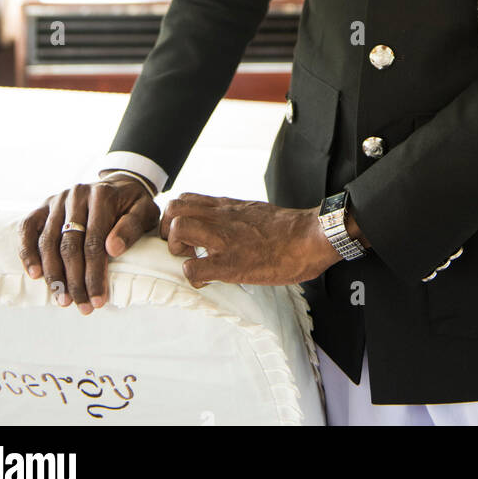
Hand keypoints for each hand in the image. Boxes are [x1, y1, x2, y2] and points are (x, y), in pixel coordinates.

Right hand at [18, 177, 159, 313]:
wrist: (117, 185)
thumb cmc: (132, 204)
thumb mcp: (144, 211)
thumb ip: (132, 227)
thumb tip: (113, 249)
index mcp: (102, 196)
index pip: (94, 242)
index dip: (94, 274)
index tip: (98, 300)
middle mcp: (76, 195)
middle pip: (69, 245)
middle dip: (75, 281)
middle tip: (82, 306)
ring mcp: (57, 199)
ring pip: (48, 242)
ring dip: (53, 275)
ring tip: (63, 299)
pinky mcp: (44, 206)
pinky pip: (28, 229)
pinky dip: (27, 252)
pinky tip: (35, 274)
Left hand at [159, 194, 334, 287]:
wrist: (310, 237)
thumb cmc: (288, 228)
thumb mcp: (254, 211)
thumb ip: (234, 216)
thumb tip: (226, 226)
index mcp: (227, 207)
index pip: (186, 198)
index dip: (176, 217)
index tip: (185, 234)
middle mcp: (221, 219)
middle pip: (174, 208)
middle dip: (167, 230)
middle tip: (182, 247)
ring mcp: (225, 240)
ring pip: (179, 229)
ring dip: (177, 249)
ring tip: (192, 260)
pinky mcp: (232, 264)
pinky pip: (195, 269)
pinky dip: (193, 277)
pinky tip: (206, 280)